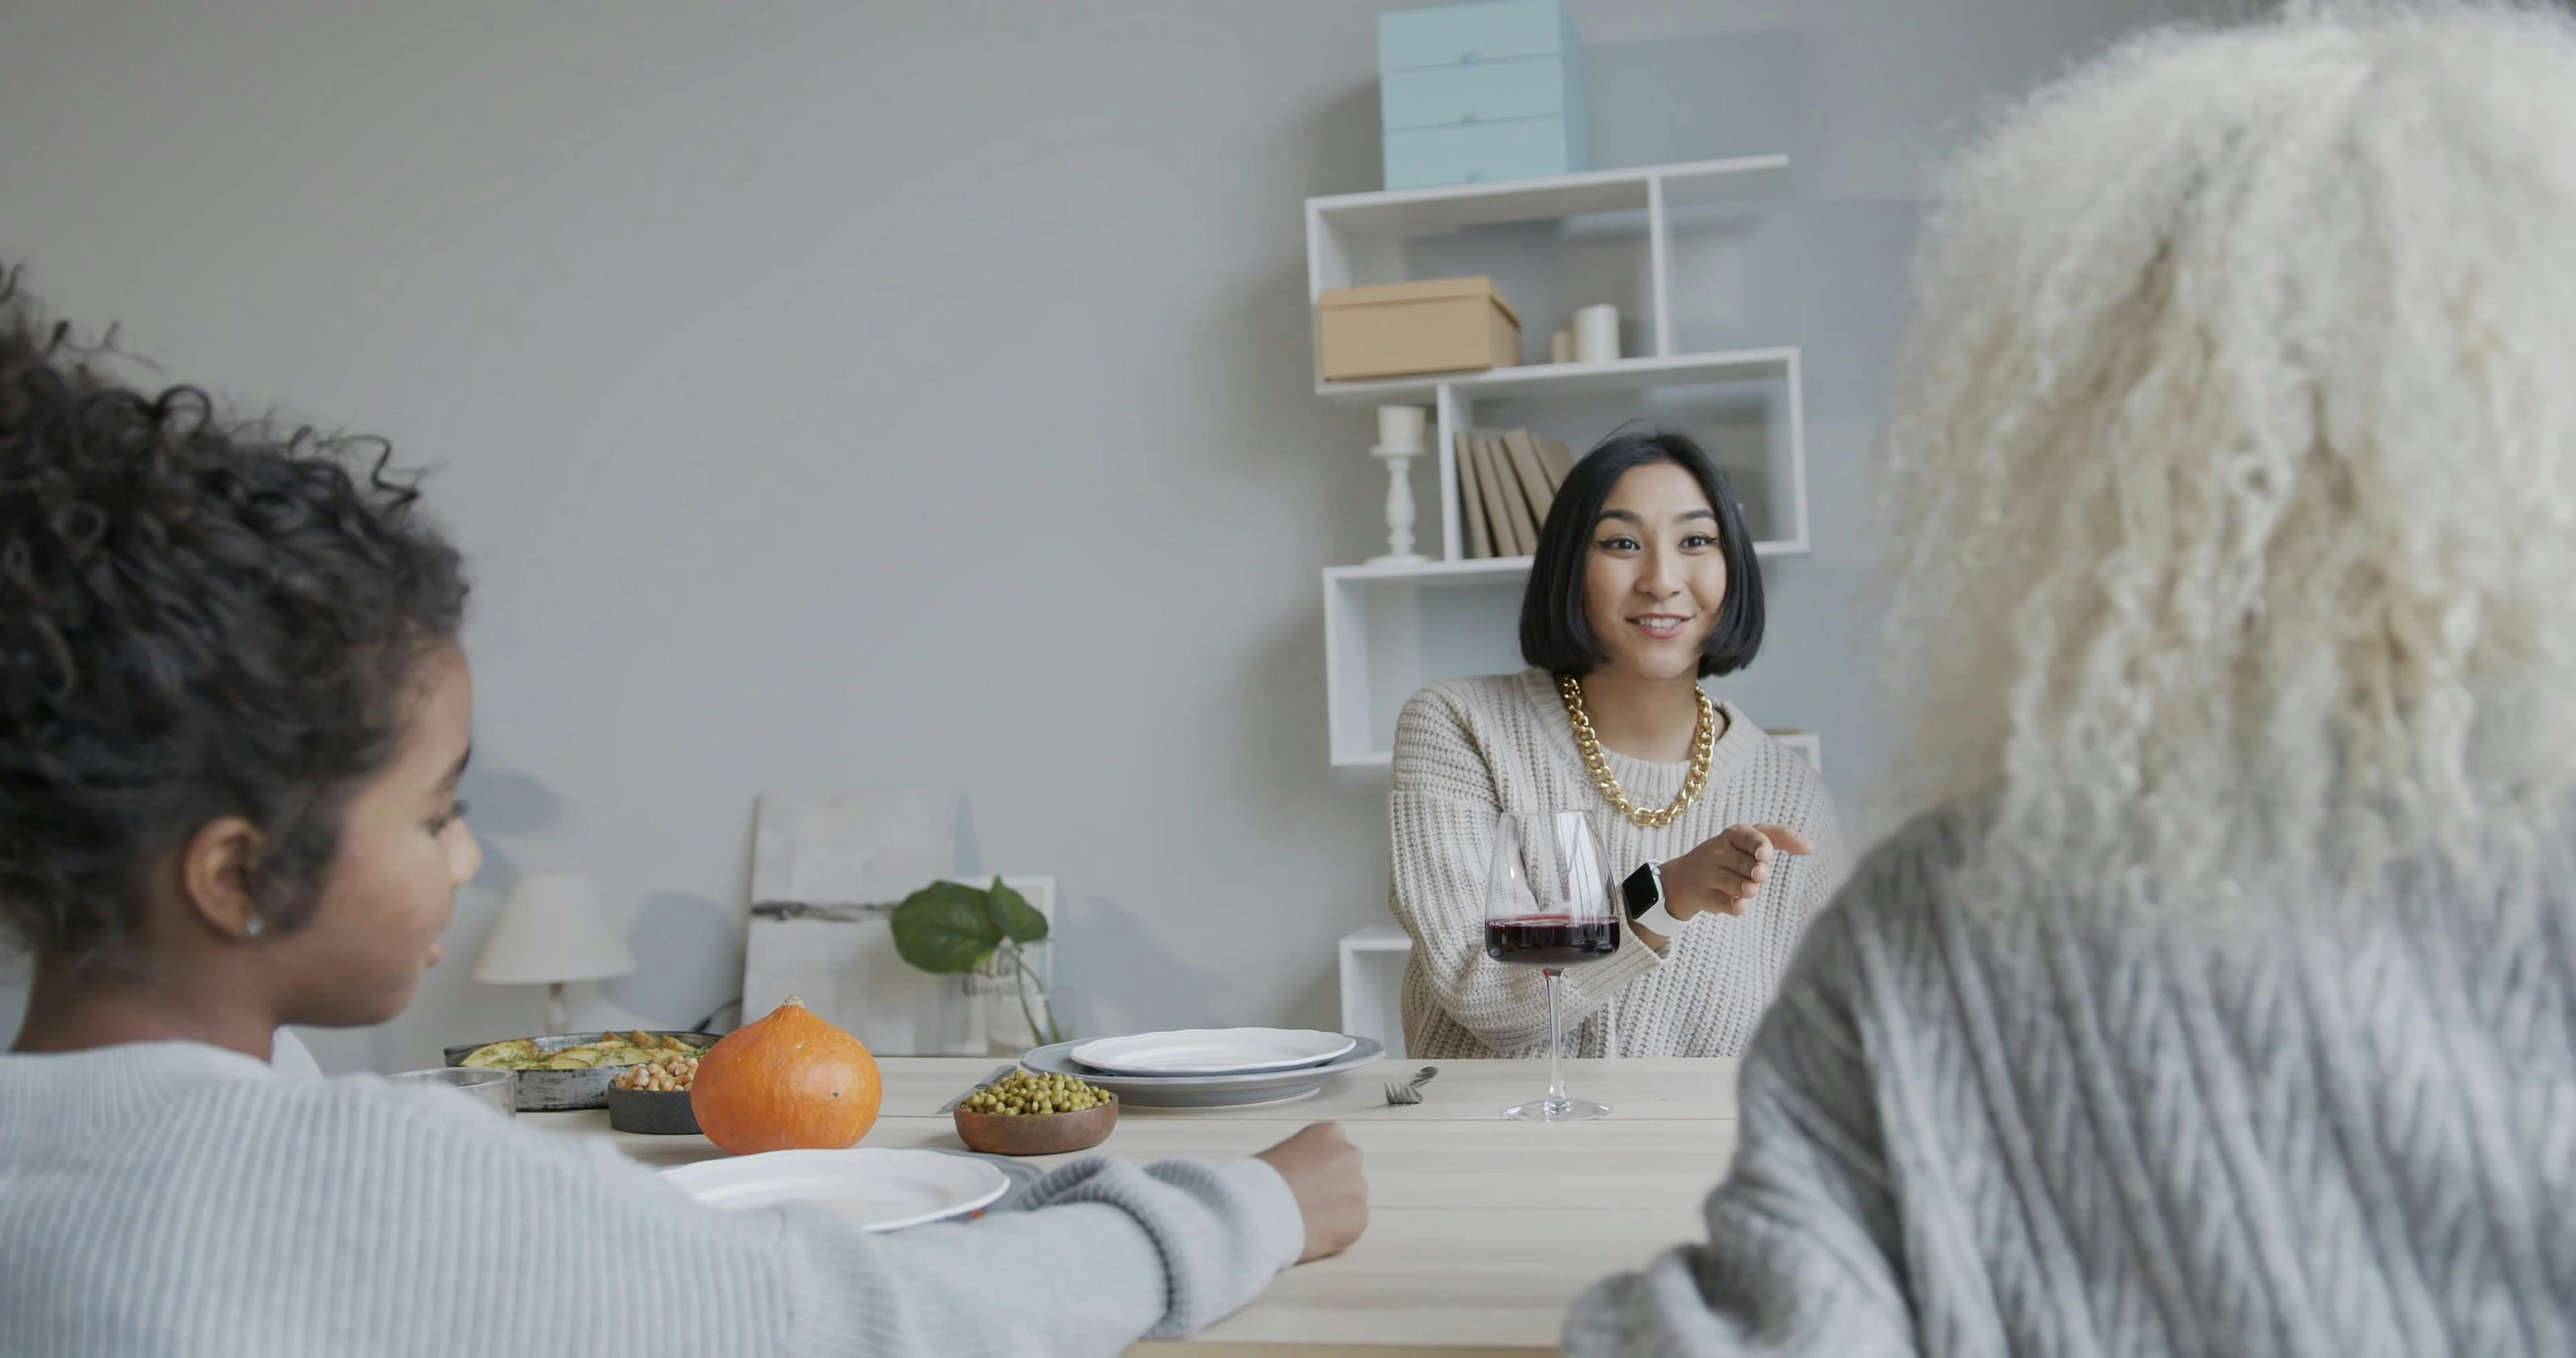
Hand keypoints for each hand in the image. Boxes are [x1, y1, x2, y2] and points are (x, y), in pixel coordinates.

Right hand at [1254, 1122, 1367, 1262]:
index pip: (1332, 1150)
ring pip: (1351, 1200)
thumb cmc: (1258, 1182)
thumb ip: (1301, 1161)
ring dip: (1336, 1209)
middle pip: (1346, 1173)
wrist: (1259, 1211)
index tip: (1303, 1181)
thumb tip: (1301, 1177)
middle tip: (1309, 1202)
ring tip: (1308, 1221)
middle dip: (1332, 1186)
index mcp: (1329, 1134)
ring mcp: (1357, 1187)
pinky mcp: (1359, 1217)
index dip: (1316, 1169)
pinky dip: (1337, 1231)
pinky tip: (1314, 1233)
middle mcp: (1349, 1155)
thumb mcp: (1280, 1154)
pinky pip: (1351, 1225)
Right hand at [1664, 823, 1813, 919]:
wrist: (1682, 879)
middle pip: (1748, 864)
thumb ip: (1779, 838)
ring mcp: (1708, 874)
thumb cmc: (1727, 856)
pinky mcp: (1704, 896)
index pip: (1749, 836)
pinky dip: (1735, 906)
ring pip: (1737, 884)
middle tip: (1758, 875)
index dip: (1760, 847)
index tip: (1766, 857)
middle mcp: (1718, 851)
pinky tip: (1739, 905)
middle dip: (1758, 871)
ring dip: (1748, 889)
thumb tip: (1810, 847)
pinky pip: (1725, 903)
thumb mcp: (1747, 840)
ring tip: (1749, 890)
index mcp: (1733, 834)